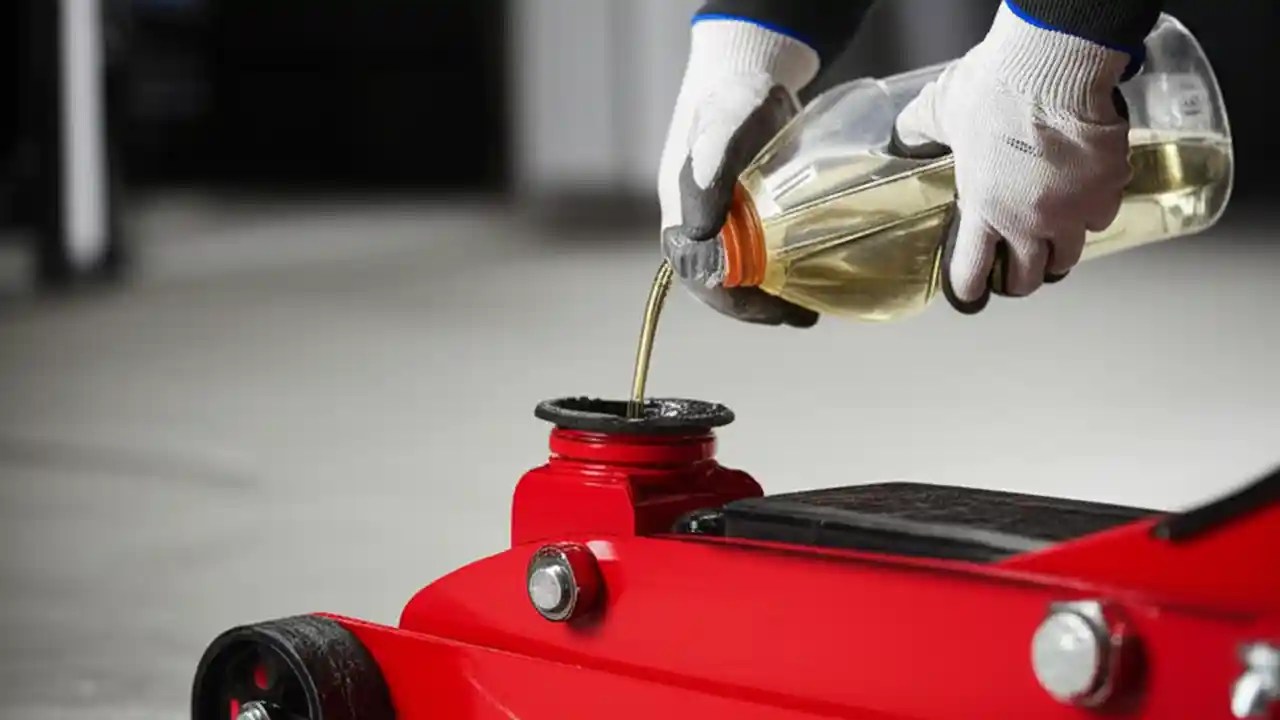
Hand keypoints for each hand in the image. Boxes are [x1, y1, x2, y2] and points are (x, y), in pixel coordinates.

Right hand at [658, 18, 820, 327]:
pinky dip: (784, 274)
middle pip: (723, 286)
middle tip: (801, 316)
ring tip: (808, 308)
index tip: (773, 311)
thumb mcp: (721, 134)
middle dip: (759, 308)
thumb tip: (700, 233)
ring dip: (773, 297)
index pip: (701, 278)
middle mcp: (699, 228)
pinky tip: (811, 278)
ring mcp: (725, 224)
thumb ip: (710, 177)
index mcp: (680, 217)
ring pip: (744, 275)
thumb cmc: (731, 102)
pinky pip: (762, 257)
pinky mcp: (750, 217)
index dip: (734, 302)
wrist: (750, 75)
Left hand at [892, 2, 1133, 313]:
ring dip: (1057, 251)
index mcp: (983, 211)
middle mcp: (1029, 222)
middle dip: (1019, 278)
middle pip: (1029, 279)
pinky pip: (1101, 217)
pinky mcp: (1108, 190)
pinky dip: (1091, 213)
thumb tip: (901, 141)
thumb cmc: (996, 88)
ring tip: (1049, 239)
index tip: (970, 291)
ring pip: (1070, 255)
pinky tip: (1081, 197)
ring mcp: (1074, 210)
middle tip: (1014, 269)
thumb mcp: (939, 111)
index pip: (972, 273)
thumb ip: (918, 133)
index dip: (969, 287)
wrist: (1056, 65)